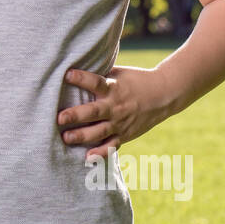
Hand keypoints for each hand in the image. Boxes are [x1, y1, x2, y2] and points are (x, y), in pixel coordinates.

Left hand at [56, 66, 173, 161]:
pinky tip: (87, 157)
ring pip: (100, 131)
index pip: (96, 82)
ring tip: (66, 138)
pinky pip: (112, 146)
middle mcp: (116, 106)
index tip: (67, 75)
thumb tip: (74, 66)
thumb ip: (99, 74)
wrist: (164, 94)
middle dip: (76, 115)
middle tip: (59, 118)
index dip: (82, 78)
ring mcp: (121, 122)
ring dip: (82, 136)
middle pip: (94, 111)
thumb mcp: (118, 72)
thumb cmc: (135, 80)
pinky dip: (101, 153)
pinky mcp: (125, 134)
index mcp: (114, 87)